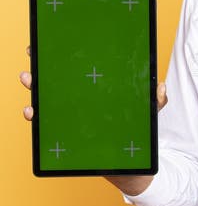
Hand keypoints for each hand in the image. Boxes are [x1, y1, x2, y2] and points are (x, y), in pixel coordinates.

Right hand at [19, 45, 167, 194]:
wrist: (132, 165)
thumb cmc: (135, 132)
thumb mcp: (147, 113)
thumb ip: (155, 101)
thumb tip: (160, 87)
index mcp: (97, 89)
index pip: (77, 66)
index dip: (63, 52)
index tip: (51, 40)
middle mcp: (79, 99)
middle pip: (56, 79)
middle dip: (42, 65)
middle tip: (33, 55)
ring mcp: (70, 116)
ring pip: (46, 99)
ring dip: (33, 88)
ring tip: (29, 79)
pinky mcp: (65, 134)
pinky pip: (45, 124)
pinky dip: (36, 117)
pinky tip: (32, 111)